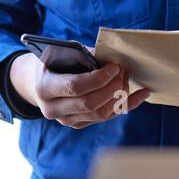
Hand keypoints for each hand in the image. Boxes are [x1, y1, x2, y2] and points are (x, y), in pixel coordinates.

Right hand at [10, 52, 151, 128]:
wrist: (36, 82)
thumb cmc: (53, 62)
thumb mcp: (60, 53)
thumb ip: (82, 55)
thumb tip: (111, 58)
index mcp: (45, 87)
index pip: (75, 87)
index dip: (99, 78)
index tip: (115, 67)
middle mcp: (53, 109)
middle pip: (90, 103)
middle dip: (112, 86)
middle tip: (124, 70)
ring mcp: (66, 120)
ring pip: (100, 114)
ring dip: (120, 96)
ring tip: (128, 78)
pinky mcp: (79, 124)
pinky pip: (106, 117)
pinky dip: (126, 105)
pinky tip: (142, 93)